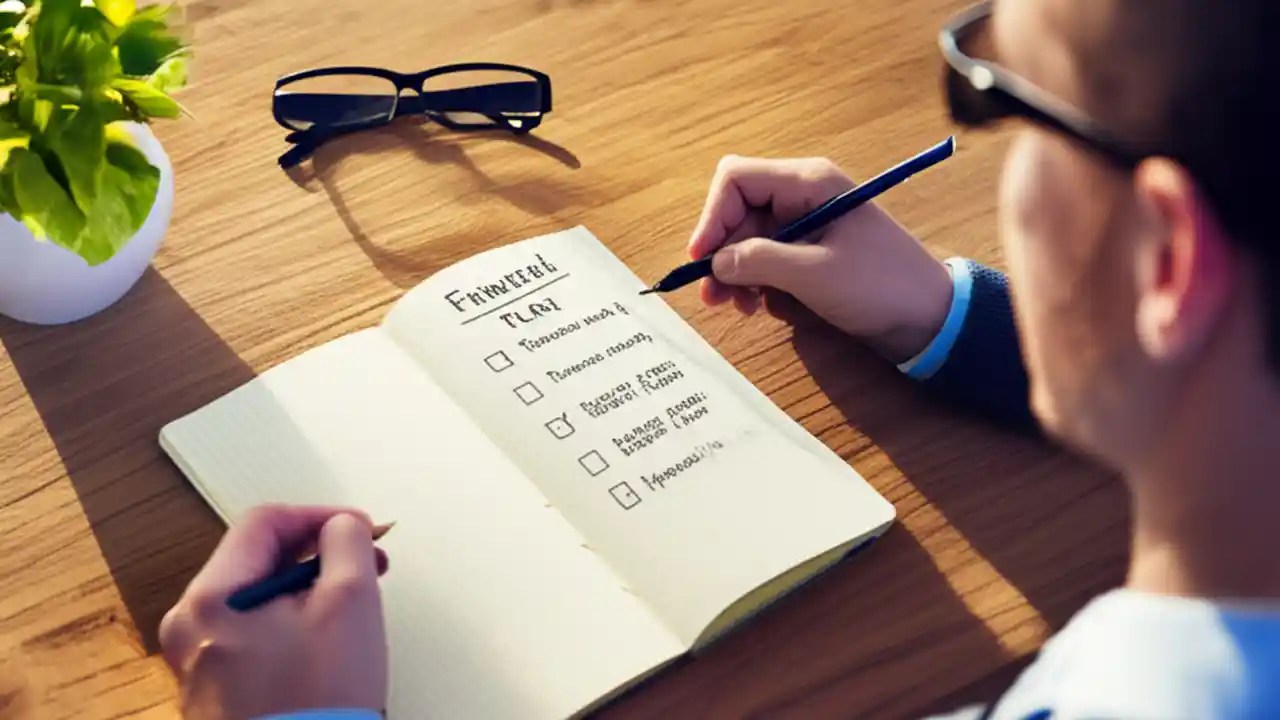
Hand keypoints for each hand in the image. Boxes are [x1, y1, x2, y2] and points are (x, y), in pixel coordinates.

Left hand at [160, 505, 389, 719]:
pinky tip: (329, 644)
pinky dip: (294, 625)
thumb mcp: (350, 603)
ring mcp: (199, 666)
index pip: (263, 523)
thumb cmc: (318, 705)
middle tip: (365, 566)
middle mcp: (190, 630)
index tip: (359, 529)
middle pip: (258, 562)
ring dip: (309, 591)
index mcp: (209, 601)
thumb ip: (346, 545)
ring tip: (353, 608)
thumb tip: (341, 527)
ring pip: (259, 600)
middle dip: (318, 556)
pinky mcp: (218, 694)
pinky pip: (256, 636)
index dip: (320, 517)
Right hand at [689, 156, 953, 362]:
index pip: (737, 179)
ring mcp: (807, 223)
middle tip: (712, 298)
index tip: (701, 259)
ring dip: (736, 271)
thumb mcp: (816, 274)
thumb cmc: (881, 285)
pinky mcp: (811, 250)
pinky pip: (767, 257)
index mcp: (808, 182)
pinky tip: (762, 306)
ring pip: (749, 237)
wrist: (929, 316)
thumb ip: (761, 262)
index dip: (712, 216)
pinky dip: (756, 280)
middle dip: (722, 252)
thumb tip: (716, 262)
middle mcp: (803, 195)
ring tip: (739, 308)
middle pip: (738, 211)